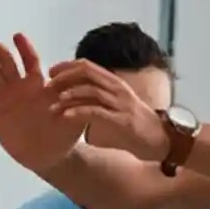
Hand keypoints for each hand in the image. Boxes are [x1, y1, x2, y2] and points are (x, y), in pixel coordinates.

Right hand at [0, 34, 88, 173]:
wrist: (48, 156)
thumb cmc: (64, 135)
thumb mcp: (75, 119)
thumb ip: (78, 106)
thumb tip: (85, 92)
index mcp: (39, 85)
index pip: (30, 61)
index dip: (24, 48)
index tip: (18, 35)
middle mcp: (21, 87)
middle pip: (9, 64)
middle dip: (2, 54)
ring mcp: (7, 97)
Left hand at [46, 59, 169, 161]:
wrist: (162, 142)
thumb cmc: (138, 127)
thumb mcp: (118, 107)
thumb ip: (102, 99)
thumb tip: (79, 96)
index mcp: (116, 84)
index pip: (88, 66)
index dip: (67, 66)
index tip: (51, 72)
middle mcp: (119, 89)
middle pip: (87, 72)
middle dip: (64, 76)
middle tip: (48, 86)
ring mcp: (121, 104)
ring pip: (90, 90)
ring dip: (69, 95)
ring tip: (53, 103)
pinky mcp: (122, 120)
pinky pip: (97, 111)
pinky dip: (79, 112)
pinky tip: (66, 116)